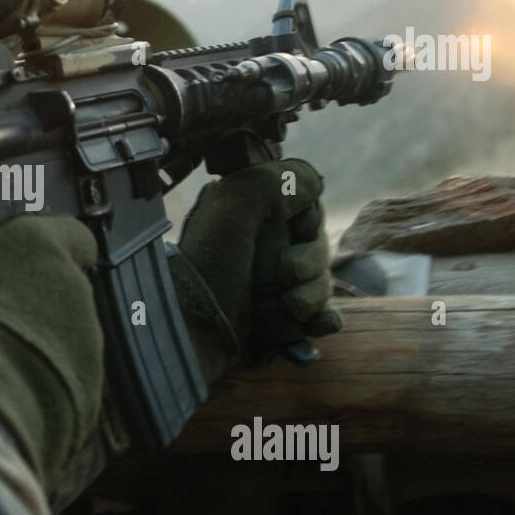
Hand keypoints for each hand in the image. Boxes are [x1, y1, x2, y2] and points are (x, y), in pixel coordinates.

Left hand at [173, 159, 341, 367]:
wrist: (191, 333)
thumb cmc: (207, 267)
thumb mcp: (233, 205)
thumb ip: (276, 181)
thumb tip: (313, 183)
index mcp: (250, 215)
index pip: (305, 206)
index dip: (309, 219)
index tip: (299, 230)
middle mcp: (261, 247)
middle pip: (317, 245)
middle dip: (309, 262)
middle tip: (285, 276)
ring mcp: (271, 286)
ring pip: (320, 282)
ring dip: (311, 295)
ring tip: (288, 306)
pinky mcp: (279, 320)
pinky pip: (321, 315)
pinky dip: (323, 319)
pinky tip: (316, 324)